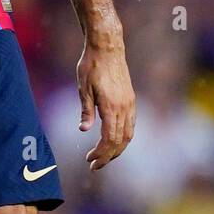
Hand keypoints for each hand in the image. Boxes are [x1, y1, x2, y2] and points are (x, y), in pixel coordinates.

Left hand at [77, 36, 135, 169]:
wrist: (108, 47)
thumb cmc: (91, 65)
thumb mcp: (83, 88)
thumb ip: (86, 111)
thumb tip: (83, 130)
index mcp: (111, 106)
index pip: (109, 139)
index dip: (100, 153)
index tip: (89, 160)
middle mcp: (124, 107)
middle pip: (120, 141)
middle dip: (108, 156)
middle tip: (94, 165)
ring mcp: (130, 103)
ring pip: (128, 134)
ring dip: (117, 149)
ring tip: (104, 157)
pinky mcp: (131, 99)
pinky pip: (131, 124)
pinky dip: (123, 137)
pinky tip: (114, 141)